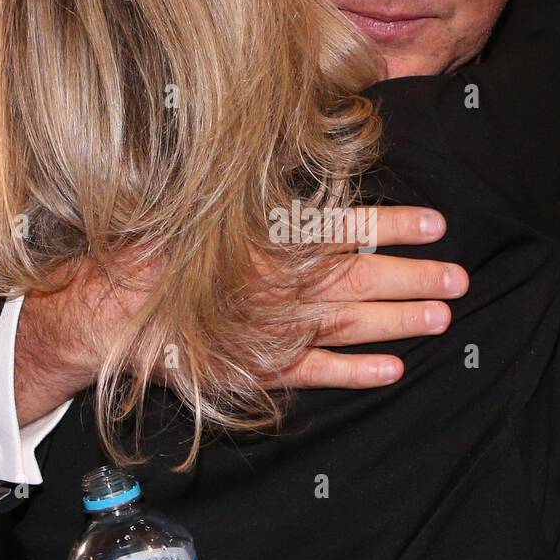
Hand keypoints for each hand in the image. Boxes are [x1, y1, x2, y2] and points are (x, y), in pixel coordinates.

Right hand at [13, 207, 467, 423]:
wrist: (100, 313)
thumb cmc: (150, 252)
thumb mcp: (204, 215)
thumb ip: (261, 209)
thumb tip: (311, 186)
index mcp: (263, 242)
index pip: (343, 229)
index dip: (393, 227)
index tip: (436, 225)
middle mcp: (274, 286)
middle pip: (357, 280)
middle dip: (412, 279)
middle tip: (460, 280)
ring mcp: (267, 331)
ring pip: (346, 325)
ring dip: (397, 322)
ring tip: (441, 318)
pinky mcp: (254, 369)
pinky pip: (315, 374)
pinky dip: (354, 373)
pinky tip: (391, 369)